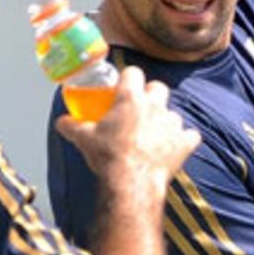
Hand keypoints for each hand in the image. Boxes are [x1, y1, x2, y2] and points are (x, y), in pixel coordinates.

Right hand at [56, 67, 199, 185]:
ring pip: (174, 113)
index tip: (123, 86)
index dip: (129, 78)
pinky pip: (191, 135)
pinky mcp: (185, 143)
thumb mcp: (83, 138)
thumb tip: (61, 122)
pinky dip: (185, 140)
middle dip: (151, 94)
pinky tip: (176, 147)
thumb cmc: (108, 157)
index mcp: (130, 98)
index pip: (133, 72)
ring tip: (154, 135)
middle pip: (159, 87)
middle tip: (140, 108)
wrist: (131, 182)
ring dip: (166, 121)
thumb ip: (71, 126)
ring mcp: (172, 124)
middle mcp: (155, 106)